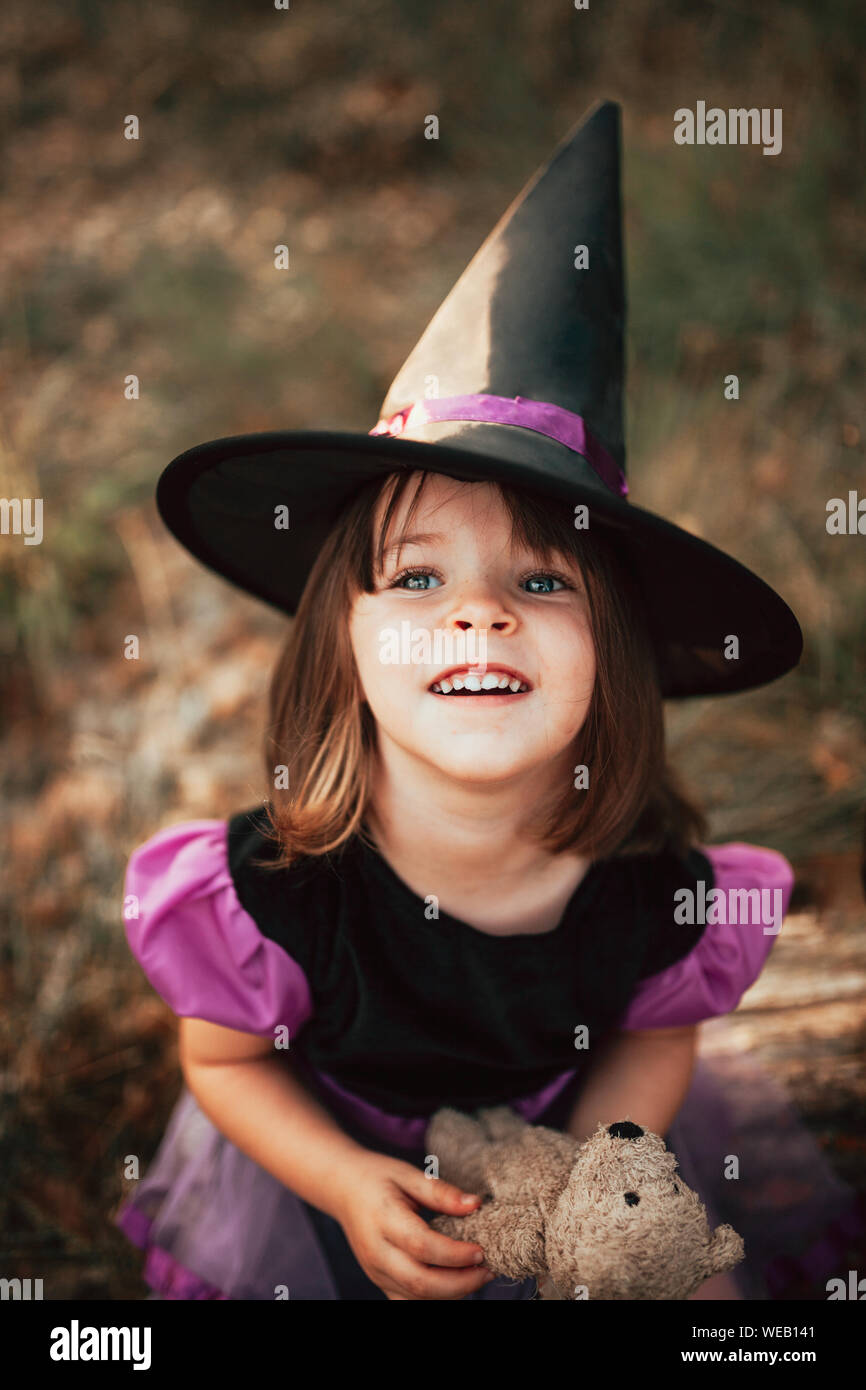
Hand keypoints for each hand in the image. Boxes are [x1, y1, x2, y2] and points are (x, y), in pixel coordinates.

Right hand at [331, 1151, 496, 1299]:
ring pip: (416, 1298)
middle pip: (420, 1282)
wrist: (342, 1188)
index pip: (421, 1246)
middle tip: (488, 1269)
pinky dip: (436, 1298)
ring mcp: (375, 1271)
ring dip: (452, 1293)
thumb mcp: (408, 1173)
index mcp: (383, 1219)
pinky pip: (409, 1301)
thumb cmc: (378, 1177)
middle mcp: (376, 1252)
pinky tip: (456, 1282)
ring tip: (478, 1275)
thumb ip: (441, 1191)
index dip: (455, 1254)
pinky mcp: (379, 1281)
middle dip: (460, 1283)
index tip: (481, 1249)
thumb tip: (475, 1204)